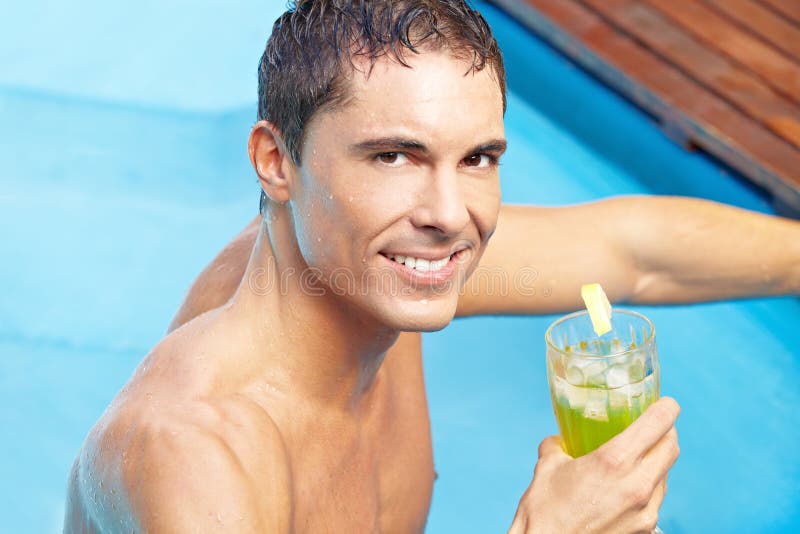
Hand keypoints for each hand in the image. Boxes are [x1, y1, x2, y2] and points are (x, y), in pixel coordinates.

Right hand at [508, 397, 679, 533]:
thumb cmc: (545, 515)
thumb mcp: (546, 470)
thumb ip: (556, 447)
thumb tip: (558, 441)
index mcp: (613, 462)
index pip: (658, 424)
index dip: (666, 408)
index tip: (666, 403)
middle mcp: (637, 485)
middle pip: (672, 447)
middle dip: (666, 432)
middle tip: (654, 426)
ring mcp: (645, 512)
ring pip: (665, 475)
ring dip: (657, 461)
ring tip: (638, 458)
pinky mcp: (644, 530)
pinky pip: (656, 500)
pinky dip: (649, 487)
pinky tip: (628, 488)